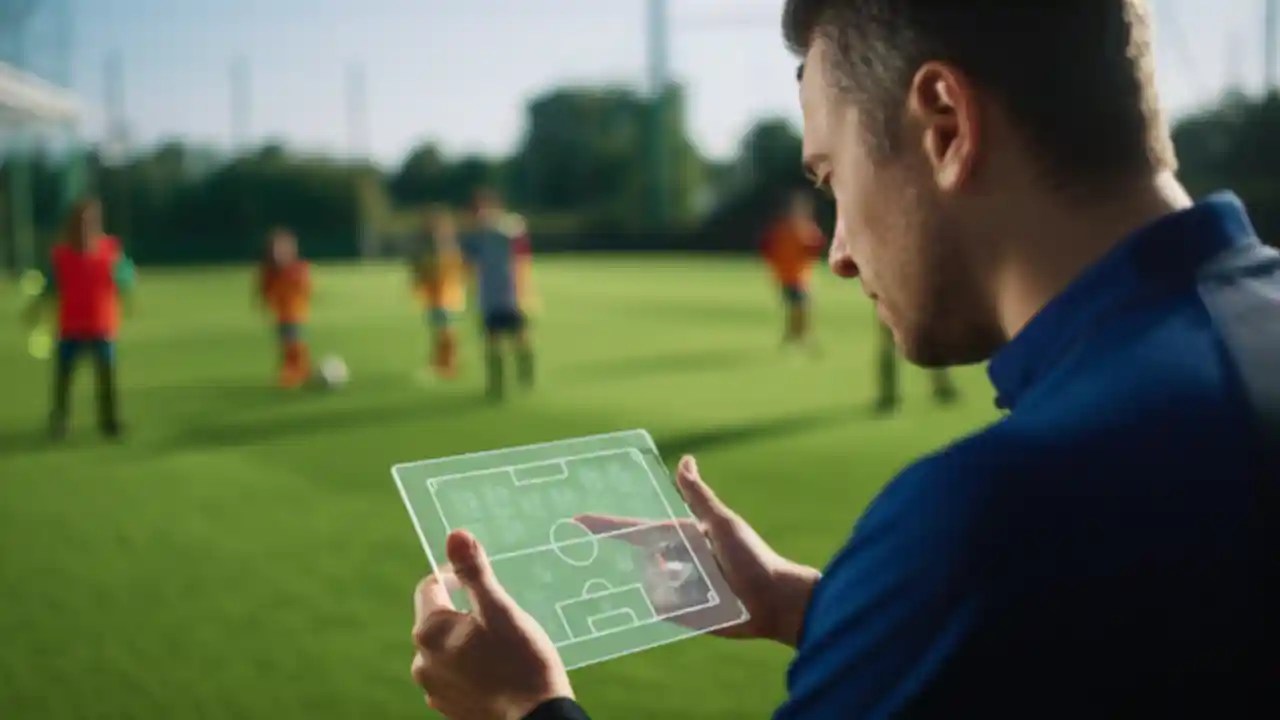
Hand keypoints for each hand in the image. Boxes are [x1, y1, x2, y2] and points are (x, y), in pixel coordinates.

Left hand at [411, 530, 572, 719]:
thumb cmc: (522, 662)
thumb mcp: (501, 610)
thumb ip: (475, 573)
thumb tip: (455, 534)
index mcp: (429, 632)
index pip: (431, 586)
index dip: (454, 577)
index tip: (480, 582)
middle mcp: (422, 662)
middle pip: (439, 620)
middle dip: (464, 612)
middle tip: (500, 618)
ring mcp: (434, 689)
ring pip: (448, 648)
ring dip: (467, 641)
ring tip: (502, 646)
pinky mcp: (449, 708)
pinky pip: (455, 674)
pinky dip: (471, 666)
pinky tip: (498, 670)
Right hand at [578, 456, 819, 647]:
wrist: (773, 602)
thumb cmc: (752, 557)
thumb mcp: (723, 523)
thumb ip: (699, 496)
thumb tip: (686, 460)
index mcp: (682, 537)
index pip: (637, 530)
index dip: (607, 526)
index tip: (578, 520)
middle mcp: (676, 561)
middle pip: (643, 559)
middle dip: (647, 563)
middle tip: (677, 568)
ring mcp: (676, 589)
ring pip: (650, 586)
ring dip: (673, 585)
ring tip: (712, 586)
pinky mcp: (682, 614)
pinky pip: (662, 608)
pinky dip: (677, 605)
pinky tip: (708, 602)